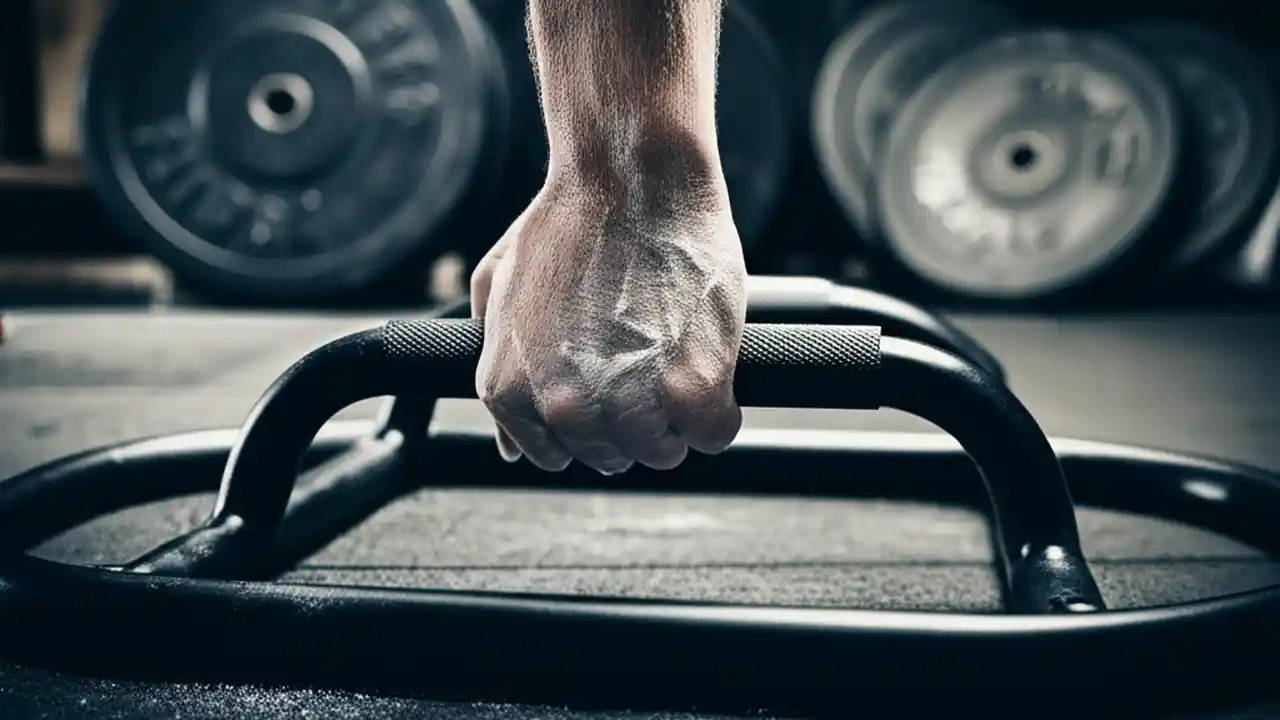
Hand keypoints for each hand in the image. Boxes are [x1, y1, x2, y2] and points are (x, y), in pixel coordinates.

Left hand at [471, 164, 746, 474]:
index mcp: (511, 389)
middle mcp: (564, 407)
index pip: (555, 452)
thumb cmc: (570, 220)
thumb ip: (504, 374)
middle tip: (651, 366)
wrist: (632, 177)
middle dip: (633, 420)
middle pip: (612, 454)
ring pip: (663, 451)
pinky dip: (721, 411)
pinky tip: (712, 368)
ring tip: (681, 360)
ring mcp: (629, 404)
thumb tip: (513, 446)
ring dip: (678, 419)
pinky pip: (714, 435)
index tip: (611, 391)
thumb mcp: (500, 292)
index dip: (589, 421)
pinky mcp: (692, 392)